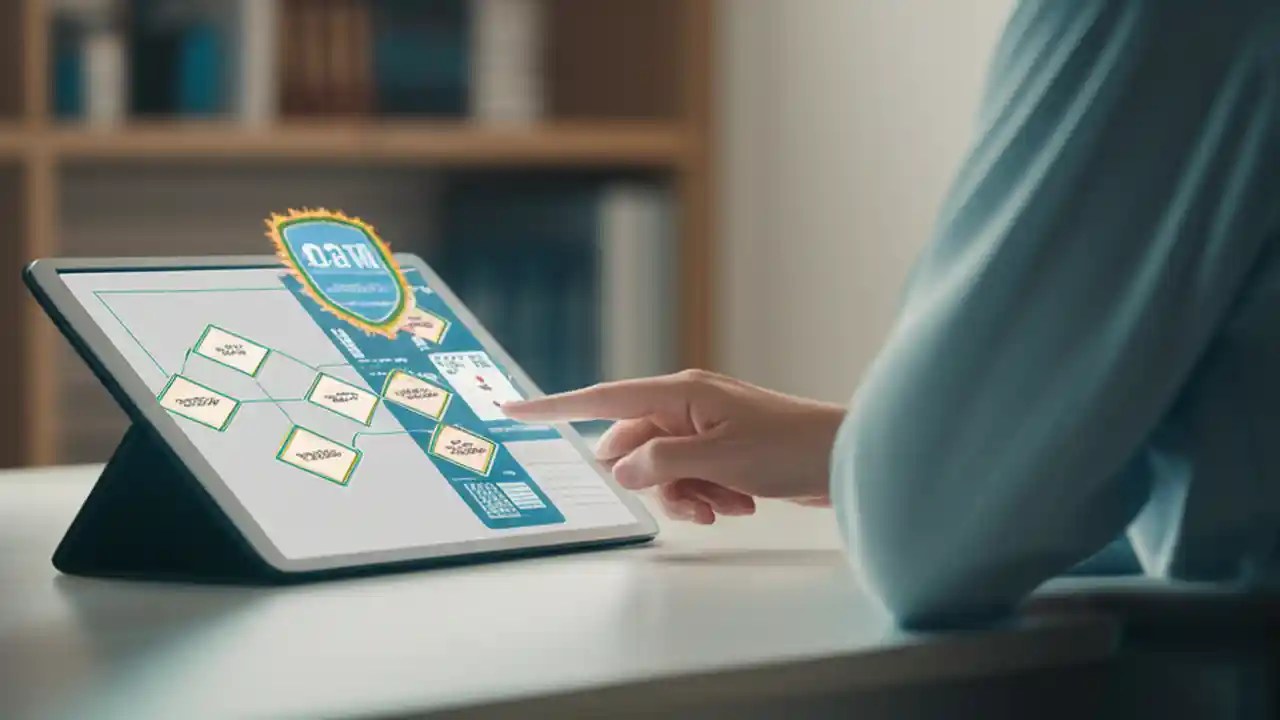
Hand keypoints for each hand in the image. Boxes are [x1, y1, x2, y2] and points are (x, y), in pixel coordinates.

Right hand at [502, 370, 845, 524]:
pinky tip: (737, 501)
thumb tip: (619, 467)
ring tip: (726, 502)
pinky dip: (704, 495)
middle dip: (654, 481)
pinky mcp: (718, 450)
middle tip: (696, 498)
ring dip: (684, 495)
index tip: (513, 409)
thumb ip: (660, 462)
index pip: (602, 400)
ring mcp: (702, 428)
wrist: (841, 458)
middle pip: (632, 448)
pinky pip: (686, 478)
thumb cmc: (788, 448)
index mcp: (679, 393)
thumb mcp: (717, 459)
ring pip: (659, 469)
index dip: (555, 407)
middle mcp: (685, 406)